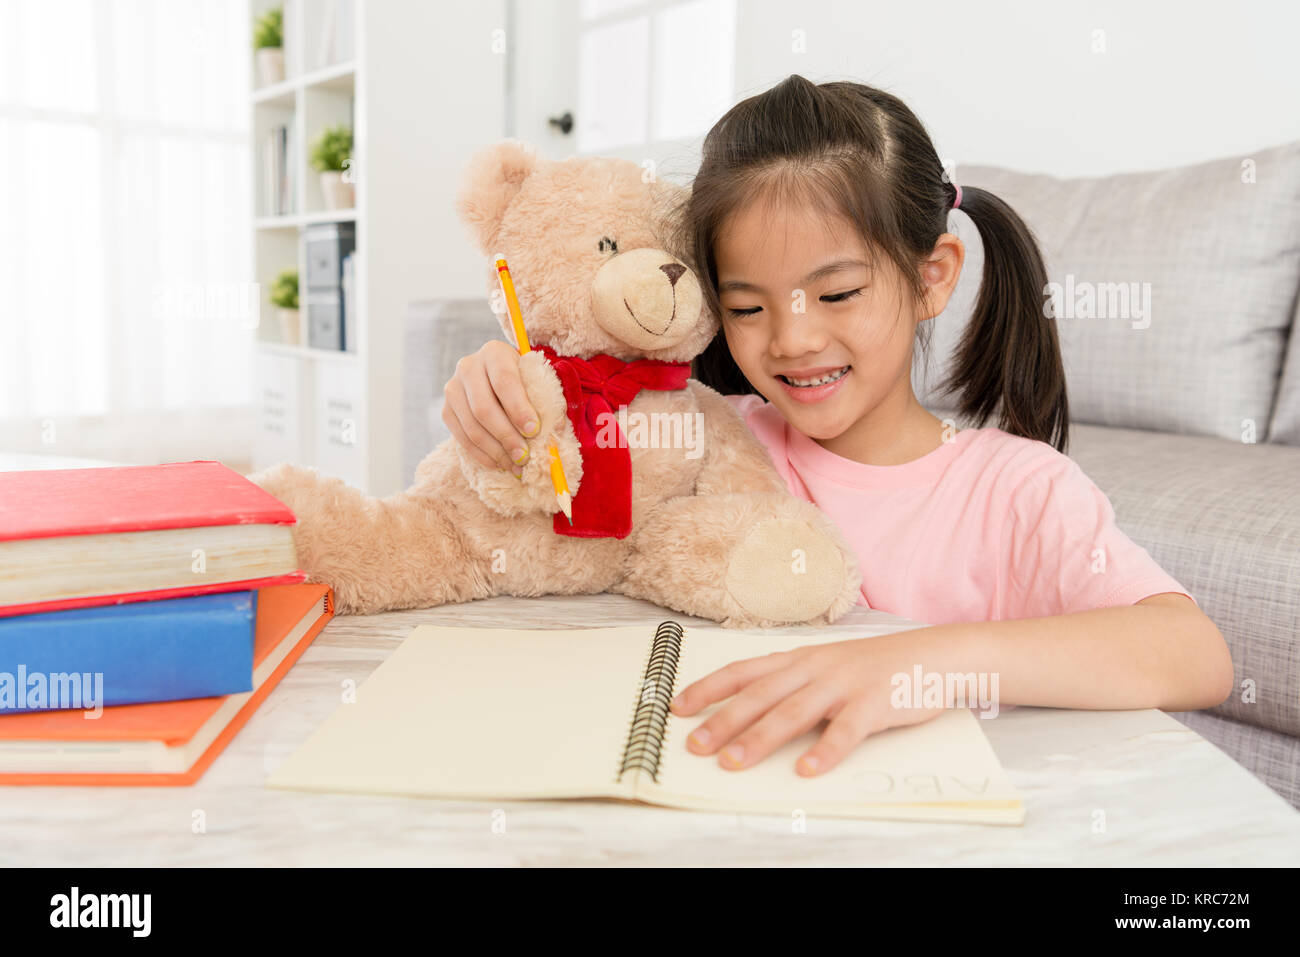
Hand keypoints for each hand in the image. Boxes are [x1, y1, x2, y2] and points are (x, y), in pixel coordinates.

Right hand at [442, 340, 540, 473]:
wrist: (495, 377)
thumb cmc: (524, 380)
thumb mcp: (537, 381)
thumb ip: (548, 401)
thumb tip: (555, 430)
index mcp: (494, 353)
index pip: (505, 381)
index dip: (519, 408)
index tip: (534, 431)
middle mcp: (468, 367)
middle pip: (484, 407)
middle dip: (506, 436)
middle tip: (524, 457)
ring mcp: (453, 389)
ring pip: (471, 427)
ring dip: (495, 451)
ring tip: (516, 466)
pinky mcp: (447, 410)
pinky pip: (462, 438)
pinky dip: (482, 455)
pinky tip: (500, 463)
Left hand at [668, 633, 947, 775]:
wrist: (931, 656)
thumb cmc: (872, 668)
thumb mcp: (825, 666)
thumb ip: (790, 685)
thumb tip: (745, 713)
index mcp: (798, 659)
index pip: (743, 671)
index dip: (709, 688)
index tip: (678, 707)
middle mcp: (814, 668)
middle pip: (760, 695)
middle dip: (723, 721)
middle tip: (696, 745)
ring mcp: (843, 684)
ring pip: (793, 711)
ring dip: (760, 738)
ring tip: (734, 762)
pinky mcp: (874, 703)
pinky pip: (846, 730)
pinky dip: (825, 750)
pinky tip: (806, 770)